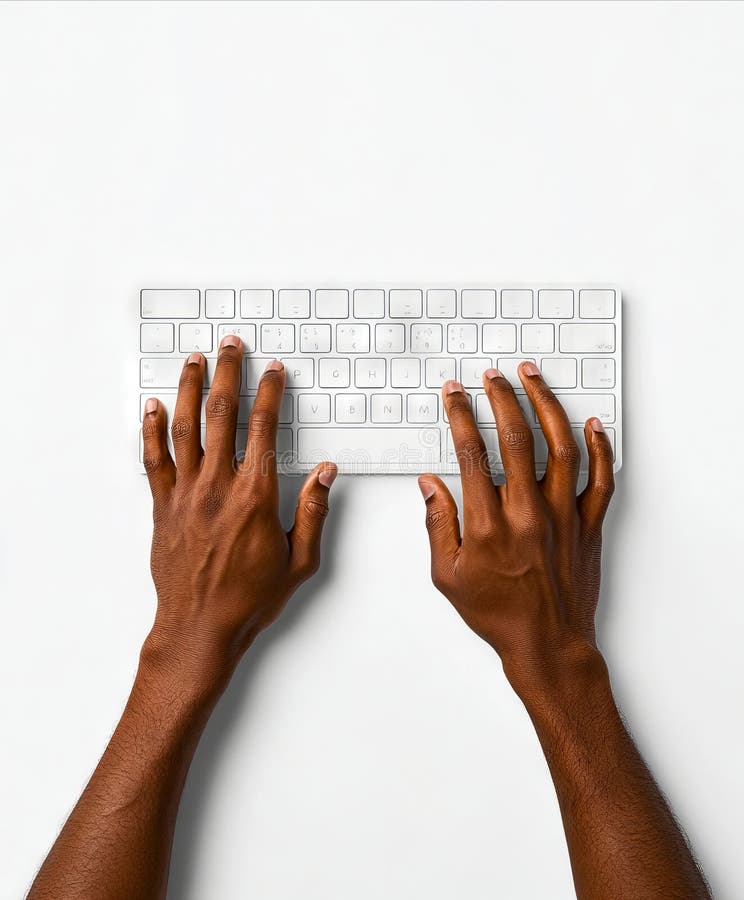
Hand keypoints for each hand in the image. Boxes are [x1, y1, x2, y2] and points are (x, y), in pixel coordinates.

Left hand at [141, 335, 336, 694]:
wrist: (200, 627)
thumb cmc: (250, 598)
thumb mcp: (299, 560)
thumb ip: (313, 511)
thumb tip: (326, 473)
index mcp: (254, 496)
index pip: (263, 429)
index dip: (270, 394)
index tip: (274, 371)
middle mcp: (217, 486)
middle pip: (221, 415)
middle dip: (229, 374)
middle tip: (232, 346)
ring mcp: (185, 494)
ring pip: (185, 428)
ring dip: (190, 388)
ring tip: (195, 360)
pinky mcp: (162, 506)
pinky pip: (154, 458)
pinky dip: (151, 429)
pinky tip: (153, 406)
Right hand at [418, 361, 614, 702]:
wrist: (547, 643)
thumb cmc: (497, 614)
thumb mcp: (447, 575)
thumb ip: (437, 524)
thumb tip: (429, 484)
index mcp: (488, 524)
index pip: (471, 453)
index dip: (460, 415)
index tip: (454, 393)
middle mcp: (528, 513)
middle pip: (516, 438)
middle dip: (501, 397)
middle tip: (492, 376)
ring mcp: (563, 516)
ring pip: (560, 446)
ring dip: (546, 405)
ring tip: (533, 378)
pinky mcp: (588, 525)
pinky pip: (601, 478)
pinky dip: (601, 447)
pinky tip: (592, 423)